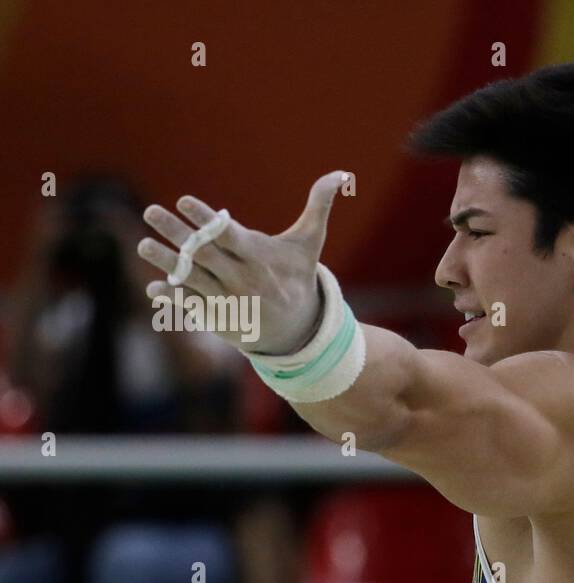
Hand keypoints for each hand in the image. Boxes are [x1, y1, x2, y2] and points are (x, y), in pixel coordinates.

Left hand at [137, 171, 349, 353]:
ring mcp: (228, 299)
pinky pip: (191, 305)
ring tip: (143, 243)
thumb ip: (319, 206)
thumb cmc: (299, 275)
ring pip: (192, 279)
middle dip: (177, 233)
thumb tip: (341, 173)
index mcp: (260, 257)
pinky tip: (155, 287)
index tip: (184, 201)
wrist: (298, 329)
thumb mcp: (310, 242)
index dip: (206, 219)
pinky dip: (173, 297)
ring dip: (166, 262)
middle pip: (205, 254)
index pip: (229, 235)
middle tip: (150, 211)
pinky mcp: (218, 316)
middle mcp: (242, 278)